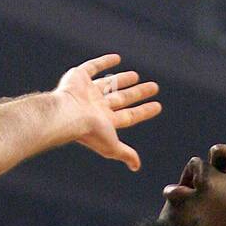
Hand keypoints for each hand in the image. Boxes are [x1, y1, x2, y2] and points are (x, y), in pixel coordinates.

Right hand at [56, 53, 160, 171]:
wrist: (68, 114)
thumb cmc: (89, 132)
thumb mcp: (112, 146)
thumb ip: (126, 154)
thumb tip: (136, 166)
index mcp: (105, 121)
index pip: (130, 115)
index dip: (144, 111)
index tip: (157, 106)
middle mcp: (97, 106)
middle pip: (122, 98)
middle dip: (138, 93)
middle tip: (153, 87)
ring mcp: (88, 92)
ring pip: (109, 84)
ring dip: (123, 80)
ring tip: (136, 76)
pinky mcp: (79, 77)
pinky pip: (93, 67)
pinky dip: (104, 62)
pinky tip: (116, 58)